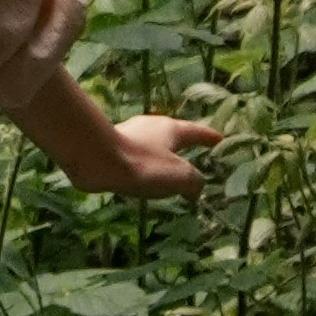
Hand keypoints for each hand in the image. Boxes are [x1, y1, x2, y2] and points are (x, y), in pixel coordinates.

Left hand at [96, 108, 218, 205]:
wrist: (96, 159)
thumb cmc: (143, 165)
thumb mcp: (180, 176)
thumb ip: (195, 182)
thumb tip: (196, 188)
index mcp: (171, 129)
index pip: (196, 132)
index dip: (209, 137)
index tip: (219, 138)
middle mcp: (151, 126)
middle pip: (173, 135)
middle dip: (184, 145)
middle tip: (195, 154)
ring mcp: (130, 135)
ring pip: (153, 145)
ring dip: (162, 158)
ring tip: (169, 172)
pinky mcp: (113, 147)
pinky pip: (137, 157)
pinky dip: (145, 166)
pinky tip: (143, 179)